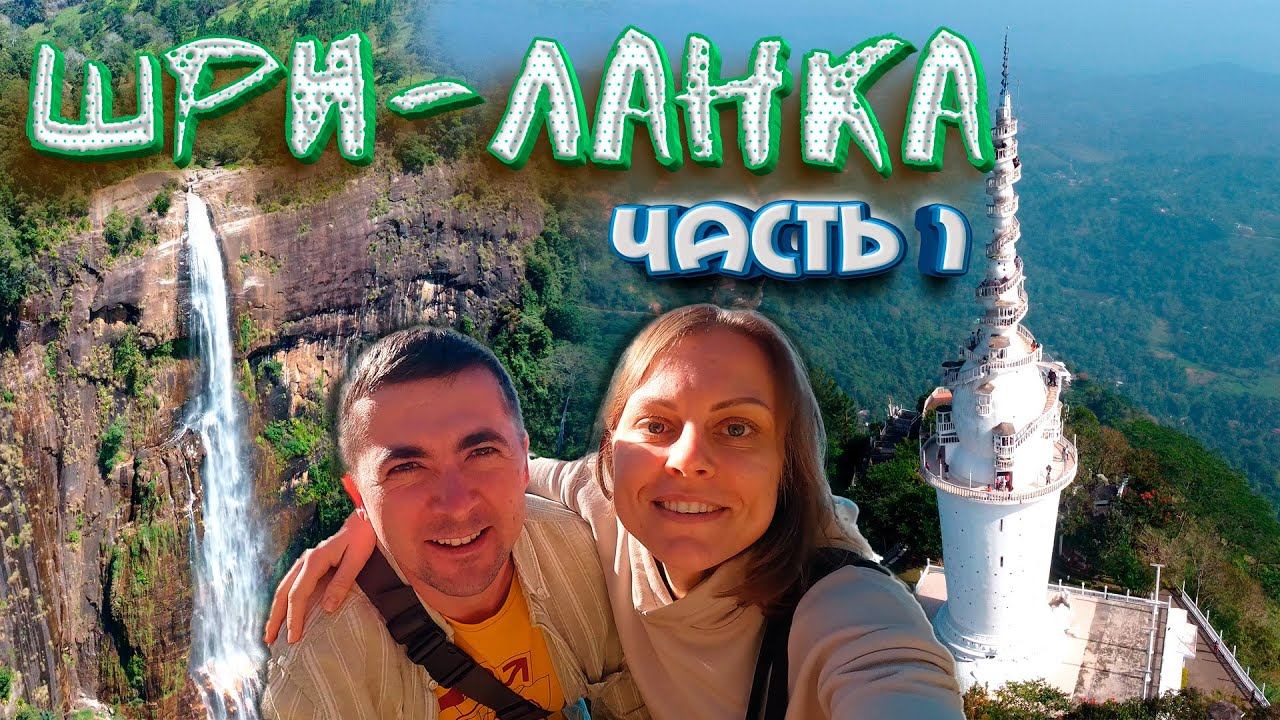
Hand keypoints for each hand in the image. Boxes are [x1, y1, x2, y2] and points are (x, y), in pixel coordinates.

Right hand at [263, 509, 376, 644]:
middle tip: (269, 640)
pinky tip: (282, 612)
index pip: (298, 594)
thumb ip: (342, 583)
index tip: (293, 637)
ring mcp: (303, 562)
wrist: (362, 521)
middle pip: (282, 592)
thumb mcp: (356, 561)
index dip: (294, 617)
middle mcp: (304, 561)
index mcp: (314, 561)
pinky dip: (282, 601)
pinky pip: (289, 584)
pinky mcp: (307, 564)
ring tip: (269, 632)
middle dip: (275, 617)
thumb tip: (327, 608)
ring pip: (282, 588)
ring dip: (275, 610)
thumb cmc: (362, 540)